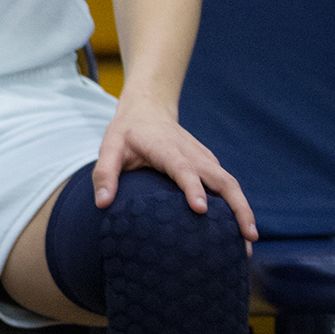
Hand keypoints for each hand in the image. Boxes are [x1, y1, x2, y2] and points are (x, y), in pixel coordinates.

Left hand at [94, 103, 257, 241]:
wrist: (149, 109)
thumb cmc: (127, 132)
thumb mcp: (110, 147)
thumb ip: (105, 173)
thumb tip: (101, 203)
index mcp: (168, 150)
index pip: (184, 170)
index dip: (193, 189)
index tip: (200, 210)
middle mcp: (193, 155)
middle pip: (223, 181)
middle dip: (238, 208)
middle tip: (246, 237)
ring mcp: (205, 160)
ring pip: (231, 185)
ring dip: (244, 211)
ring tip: (249, 242)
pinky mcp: (210, 165)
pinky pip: (228, 186)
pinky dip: (238, 206)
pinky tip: (239, 231)